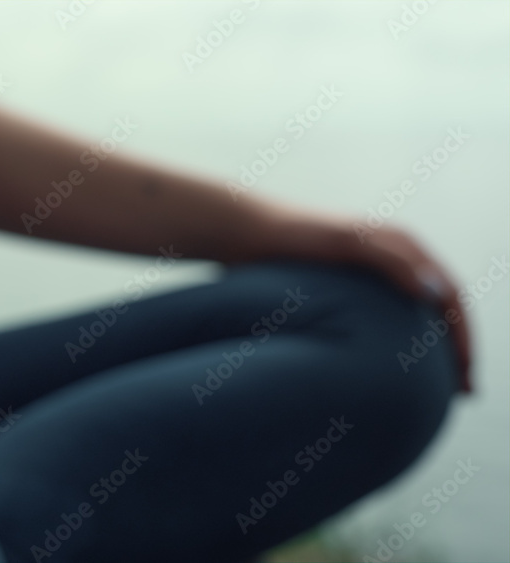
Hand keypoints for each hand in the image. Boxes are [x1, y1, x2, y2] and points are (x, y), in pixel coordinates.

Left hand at [254, 204, 471, 392]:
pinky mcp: (346, 290)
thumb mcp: (346, 243)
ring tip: (438, 390)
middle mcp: (393, 258)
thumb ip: (391, 262)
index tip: (466, 374)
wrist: (247, 234)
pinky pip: (385, 322)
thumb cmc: (295, 236)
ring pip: (414, 318)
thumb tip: (435, 293)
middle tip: (463, 391)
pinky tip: (391, 373)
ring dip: (430, 351)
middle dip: (455, 349)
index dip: (462, 336)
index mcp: (402, 245)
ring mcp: (370, 275)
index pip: (449, 294)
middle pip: (438, 309)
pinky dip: (399, 346)